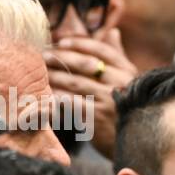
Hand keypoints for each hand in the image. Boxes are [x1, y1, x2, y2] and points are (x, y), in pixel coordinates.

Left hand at [44, 30, 136, 156]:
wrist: (133, 143)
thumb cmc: (126, 109)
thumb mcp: (128, 82)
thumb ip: (118, 57)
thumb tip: (113, 31)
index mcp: (129, 72)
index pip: (102, 50)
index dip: (80, 44)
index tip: (62, 42)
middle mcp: (121, 83)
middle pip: (85, 64)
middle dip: (61, 58)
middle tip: (44, 56)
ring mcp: (110, 101)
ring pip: (75, 82)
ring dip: (54, 76)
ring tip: (41, 74)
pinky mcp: (98, 117)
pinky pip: (70, 102)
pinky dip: (57, 97)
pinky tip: (47, 94)